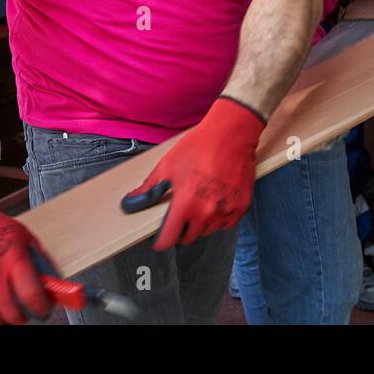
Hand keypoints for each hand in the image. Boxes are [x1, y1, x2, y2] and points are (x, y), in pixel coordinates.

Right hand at [0, 170, 54, 324]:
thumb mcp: (24, 237)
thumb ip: (41, 262)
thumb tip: (56, 287)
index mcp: (11, 257)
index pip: (31, 295)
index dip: (41, 308)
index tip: (43, 310)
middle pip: (11, 314)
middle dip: (23, 318)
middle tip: (25, 315)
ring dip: (2, 324)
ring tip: (5, 316)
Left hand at [121, 97, 265, 250]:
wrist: (230, 133)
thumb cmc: (199, 146)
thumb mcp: (168, 165)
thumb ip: (149, 188)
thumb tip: (131, 201)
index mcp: (186, 203)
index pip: (170, 238)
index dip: (162, 240)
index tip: (161, 239)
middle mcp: (207, 212)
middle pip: (189, 237)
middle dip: (182, 229)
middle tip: (181, 213)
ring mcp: (227, 210)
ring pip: (209, 230)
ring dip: (202, 223)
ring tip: (200, 202)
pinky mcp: (242, 205)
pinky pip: (227, 223)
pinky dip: (220, 217)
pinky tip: (216, 201)